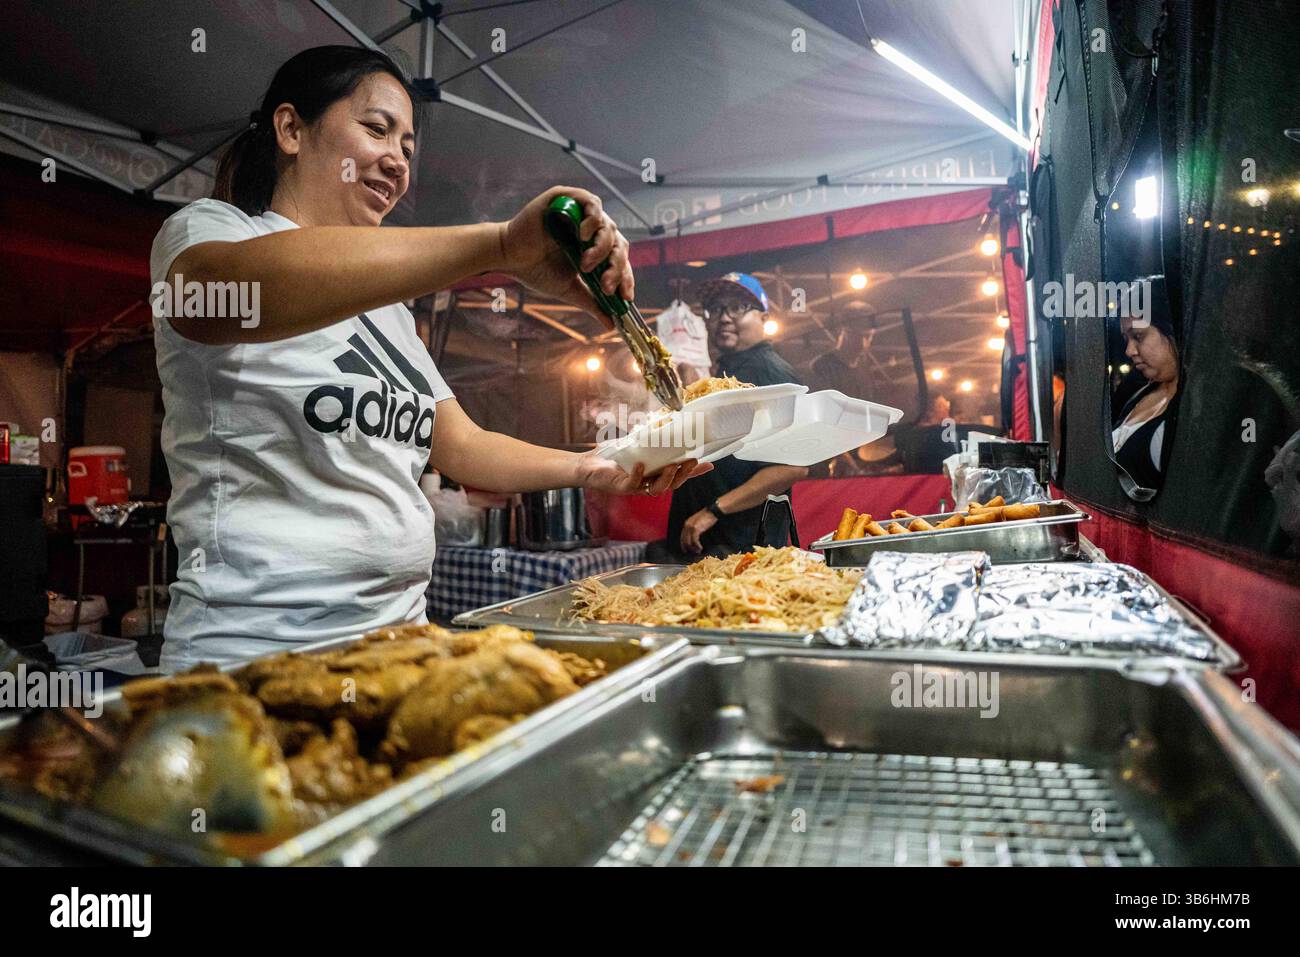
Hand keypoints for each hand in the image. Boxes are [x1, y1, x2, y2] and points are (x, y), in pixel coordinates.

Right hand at [498, 186, 633, 328]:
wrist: (509, 258)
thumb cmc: (536, 270)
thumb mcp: (569, 289)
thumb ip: (592, 302)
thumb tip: (611, 323)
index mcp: (595, 248)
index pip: (620, 260)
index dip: (626, 278)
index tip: (625, 297)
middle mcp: (591, 230)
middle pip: (618, 244)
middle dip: (615, 267)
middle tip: (604, 285)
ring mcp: (580, 213)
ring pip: (608, 226)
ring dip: (602, 247)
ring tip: (586, 263)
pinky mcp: (566, 198)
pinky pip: (591, 202)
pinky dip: (593, 218)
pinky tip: (584, 235)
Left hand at [574, 449, 712, 495]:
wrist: (587, 464)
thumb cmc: (613, 455)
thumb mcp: (636, 444)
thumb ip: (652, 438)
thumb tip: (667, 418)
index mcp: (654, 475)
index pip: (678, 476)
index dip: (693, 473)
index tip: (710, 464)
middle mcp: (647, 484)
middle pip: (672, 485)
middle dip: (683, 475)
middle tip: (691, 461)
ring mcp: (635, 488)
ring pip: (656, 489)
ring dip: (666, 479)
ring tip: (671, 466)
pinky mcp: (620, 488)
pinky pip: (631, 484)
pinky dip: (637, 475)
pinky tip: (641, 465)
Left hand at [680, 508, 718, 554]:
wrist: (712, 512)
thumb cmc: (707, 516)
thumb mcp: (697, 522)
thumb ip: (694, 528)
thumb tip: (694, 537)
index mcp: (686, 523)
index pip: (682, 536)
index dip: (683, 544)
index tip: (685, 550)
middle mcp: (686, 525)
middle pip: (684, 540)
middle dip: (689, 548)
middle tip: (694, 552)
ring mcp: (690, 527)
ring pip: (689, 542)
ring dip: (694, 548)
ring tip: (698, 551)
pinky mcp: (696, 529)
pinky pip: (694, 541)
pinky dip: (697, 546)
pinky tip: (700, 548)